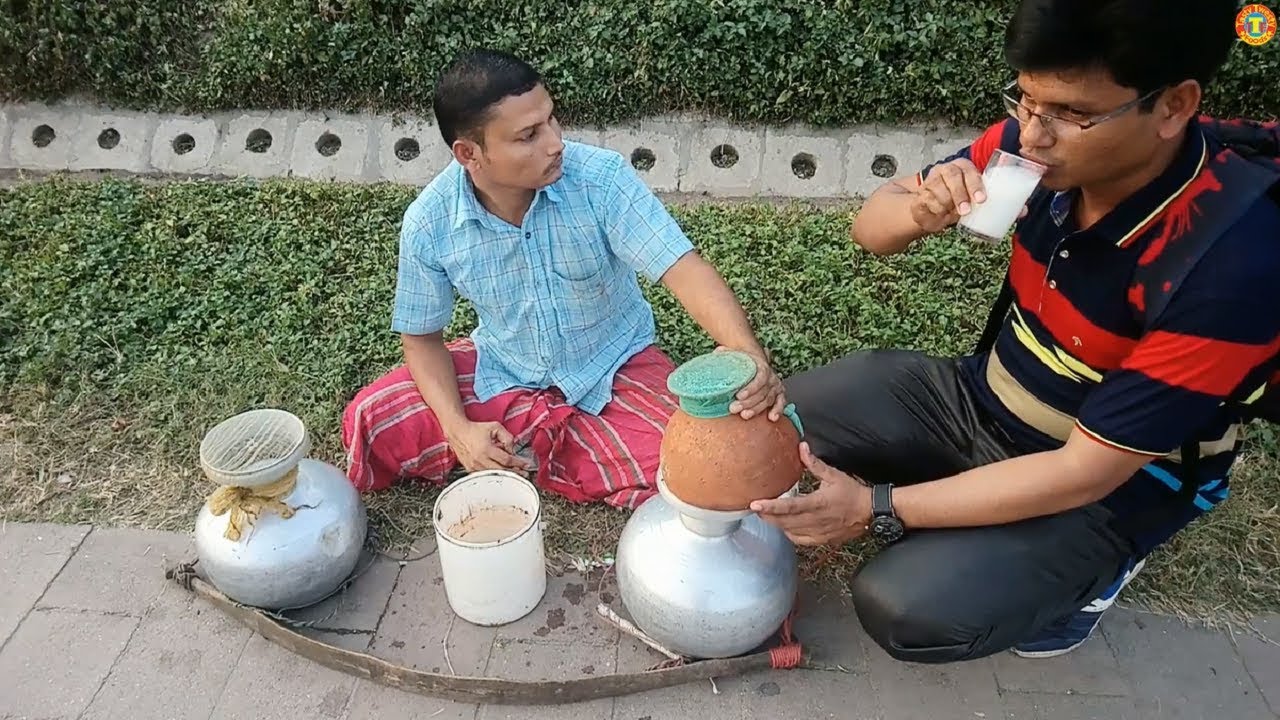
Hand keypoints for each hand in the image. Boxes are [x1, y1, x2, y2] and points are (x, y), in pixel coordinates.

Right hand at [444, 420, 534, 473]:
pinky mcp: (470, 469)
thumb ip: (507, 437)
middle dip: (515, 473)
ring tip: (516, 476)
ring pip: (494, 476)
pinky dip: (495, 476)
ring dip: (506, 476)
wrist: (458, 432)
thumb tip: (512, 450)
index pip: (506, 460)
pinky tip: (502, 476)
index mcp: (487, 449)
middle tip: (524, 474)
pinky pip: (485, 476)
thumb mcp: (495, 427)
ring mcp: (474, 466)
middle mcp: (480, 460)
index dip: (518, 463)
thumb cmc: (476, 429)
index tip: (525, 465)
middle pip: (501, 471)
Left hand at [719, 347, 785, 420]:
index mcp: (762, 366)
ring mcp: (775, 386)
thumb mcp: (736, 355)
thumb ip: (728, 353)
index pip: (759, 378)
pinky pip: (780, 403)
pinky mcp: (779, 395)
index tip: (739, 395)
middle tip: (734, 408)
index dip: (750, 388)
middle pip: (762, 392)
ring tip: (744, 415)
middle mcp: (771, 377)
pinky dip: (777, 410)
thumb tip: (718, 351)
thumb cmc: (745, 362)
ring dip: (756, 409)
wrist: (755, 363)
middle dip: (748, 402)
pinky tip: (771, 417)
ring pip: (768, 399)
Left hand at [749, 442, 871, 545]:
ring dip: (776, 524)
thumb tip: (802, 447)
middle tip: (755, 508)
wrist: (869, 512)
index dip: (770, 507)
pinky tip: (785, 525)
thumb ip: (815, 464)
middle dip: (767, 516)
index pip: (789, 507)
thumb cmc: (852, 493)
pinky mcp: (821, 540)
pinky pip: (799, 540)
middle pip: (784, 522)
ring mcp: (818, 533)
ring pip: (790, 531)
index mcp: (818, 503)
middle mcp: (816, 521)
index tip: (755, 504)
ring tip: (766, 514)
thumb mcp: (834, 475)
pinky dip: (788, 533)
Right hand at [910, 157, 987, 233]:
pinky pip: (927, 200)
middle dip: (960, 194)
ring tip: (951, 212)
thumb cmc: (958, 203)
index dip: (975, 184)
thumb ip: (994, 202)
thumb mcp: (974, 200)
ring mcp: (932, 179)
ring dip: (947, 203)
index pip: (969, 171)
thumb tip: (1021, 211)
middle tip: (966, 211)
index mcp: (963, 168)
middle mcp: (946, 169)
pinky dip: (935, 209)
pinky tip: (939, 212)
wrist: (932, 211)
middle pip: (953, 176)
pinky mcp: (921, 192)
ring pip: (939, 189)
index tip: (981, 200)